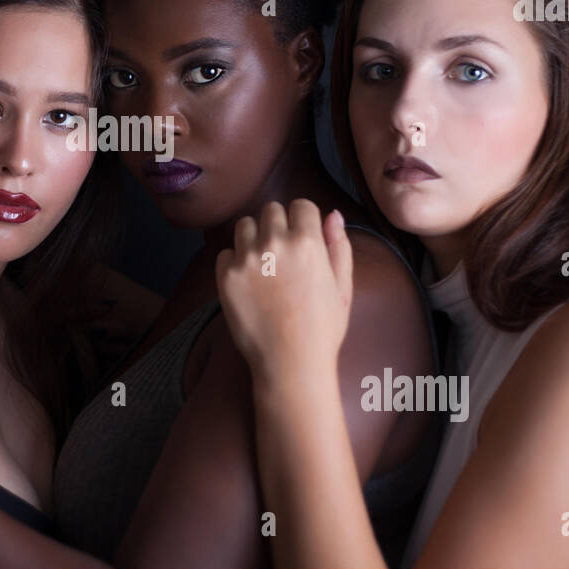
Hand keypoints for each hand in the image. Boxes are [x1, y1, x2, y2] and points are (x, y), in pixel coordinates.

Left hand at [214, 200, 353, 386]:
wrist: (291, 363)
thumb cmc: (322, 328)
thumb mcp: (343, 287)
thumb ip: (339, 246)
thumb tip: (333, 214)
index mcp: (308, 243)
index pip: (300, 205)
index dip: (303, 220)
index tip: (302, 236)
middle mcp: (275, 244)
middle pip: (270, 210)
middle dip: (277, 225)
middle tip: (283, 253)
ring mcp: (247, 260)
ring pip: (244, 225)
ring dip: (253, 237)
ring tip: (263, 264)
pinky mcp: (225, 277)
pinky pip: (225, 253)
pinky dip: (234, 262)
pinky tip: (248, 283)